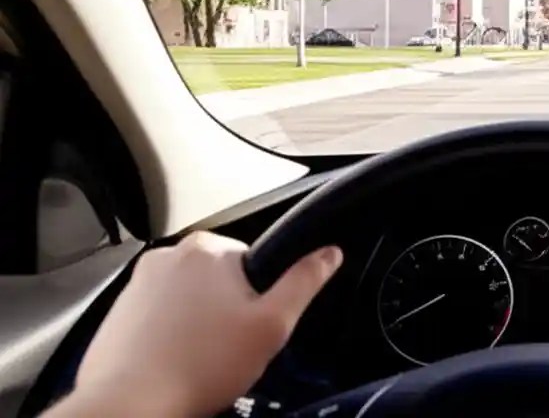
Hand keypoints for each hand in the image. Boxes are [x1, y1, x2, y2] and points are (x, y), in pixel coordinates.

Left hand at [72, 232, 341, 416]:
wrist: (130, 405)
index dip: (258, 298)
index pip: (251, 263)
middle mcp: (167, 254)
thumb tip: (331, 252)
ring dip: (196, 324)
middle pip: (217, 280)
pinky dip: (167, 338)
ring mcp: (135, 283)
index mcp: (208, 247)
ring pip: (187, 300)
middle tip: (228, 348)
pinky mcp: (115, 313)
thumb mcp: (272, 324)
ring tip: (198, 361)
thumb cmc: (205, 364)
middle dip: (226, 309)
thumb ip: (303, 282)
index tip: (250, 328)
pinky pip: (156, 319)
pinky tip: (173, 365)